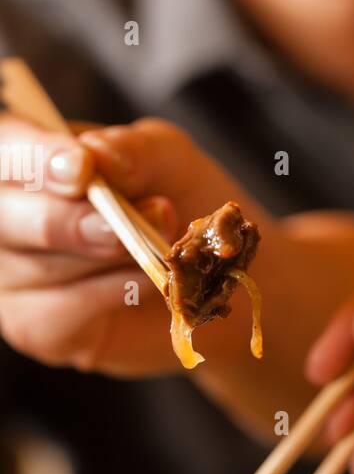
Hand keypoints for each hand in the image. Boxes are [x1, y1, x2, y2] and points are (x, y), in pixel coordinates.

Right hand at [0, 113, 275, 375]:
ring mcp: (13, 275)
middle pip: (5, 215)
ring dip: (112, 256)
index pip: (6, 147)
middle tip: (131, 217)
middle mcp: (7, 215)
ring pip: (40, 265)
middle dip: (68, 218)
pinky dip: (117, 293)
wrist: (213, 275)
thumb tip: (96, 154)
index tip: (82, 168)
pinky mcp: (35, 326)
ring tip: (162, 246)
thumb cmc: (180, 204)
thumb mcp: (168, 159)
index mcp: (26, 157)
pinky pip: (64, 310)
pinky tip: (147, 284)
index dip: (33, 158)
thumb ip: (132, 149)